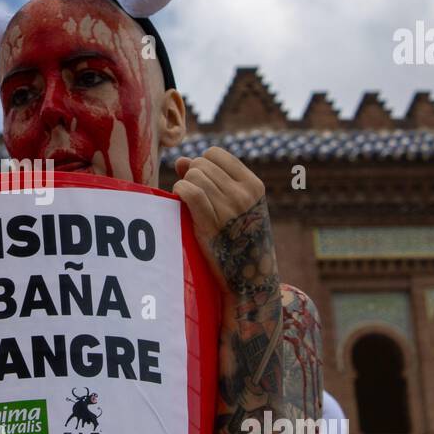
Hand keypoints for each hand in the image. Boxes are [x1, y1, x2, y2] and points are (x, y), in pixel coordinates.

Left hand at [172, 147, 277, 303]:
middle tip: (195, 198)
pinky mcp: (210, 224)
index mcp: (254, 186)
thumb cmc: (240, 239)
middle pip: (201, 164)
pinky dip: (179, 191)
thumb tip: (182, 160)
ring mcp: (228, 209)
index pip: (216, 154)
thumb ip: (211, 178)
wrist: (250, 279)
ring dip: (184, 186)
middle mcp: (243, 195)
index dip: (202, 164)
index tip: (202, 183)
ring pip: (193, 176)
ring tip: (190, 204)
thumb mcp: (238, 206)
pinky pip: (188, 192)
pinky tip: (180, 201)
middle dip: (191, 177)